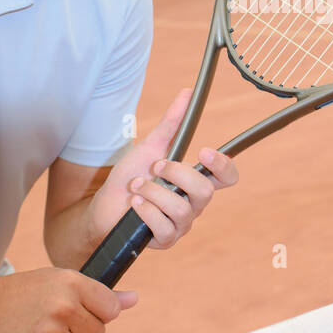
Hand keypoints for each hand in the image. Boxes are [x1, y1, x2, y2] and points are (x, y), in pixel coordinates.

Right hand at [0, 267, 136, 332]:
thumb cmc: (26, 293)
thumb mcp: (62, 281)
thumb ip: (100, 293)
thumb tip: (133, 300)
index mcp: (72, 283)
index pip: (111, 309)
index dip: (99, 313)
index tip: (84, 311)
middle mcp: (63, 307)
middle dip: (83, 331)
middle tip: (62, 322)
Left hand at [85, 89, 238, 250]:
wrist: (105, 205)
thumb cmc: (132, 176)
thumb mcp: (151, 147)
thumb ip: (171, 124)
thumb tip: (187, 93)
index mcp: (196, 180)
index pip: (227, 177)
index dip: (223, 165)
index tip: (203, 151)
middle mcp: (193, 203)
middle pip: (205, 191)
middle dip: (176, 174)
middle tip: (155, 166)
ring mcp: (181, 223)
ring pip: (182, 210)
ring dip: (154, 193)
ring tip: (137, 187)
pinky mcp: (165, 239)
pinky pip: (164, 227)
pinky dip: (147, 211)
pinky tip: (134, 204)